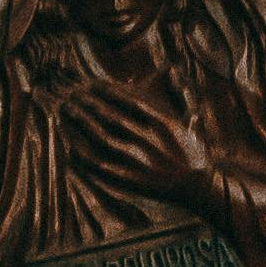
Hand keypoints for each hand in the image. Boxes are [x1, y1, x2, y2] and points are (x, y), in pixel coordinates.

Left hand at [66, 70, 215, 207]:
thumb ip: (178, 105)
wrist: (197, 188)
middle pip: (112, 117)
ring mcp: (140, 161)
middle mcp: (149, 140)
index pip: (129, 101)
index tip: (91, 84)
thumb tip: (176, 79)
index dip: (108, 91)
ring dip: (83, 126)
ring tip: (67, 115)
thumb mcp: (186, 125)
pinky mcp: (132, 181)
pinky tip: (72, 148)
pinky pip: (103, 167)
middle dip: (90, 105)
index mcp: (162, 123)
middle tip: (72, 95)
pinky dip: (86, 158)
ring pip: (104, 139)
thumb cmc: (191, 155)